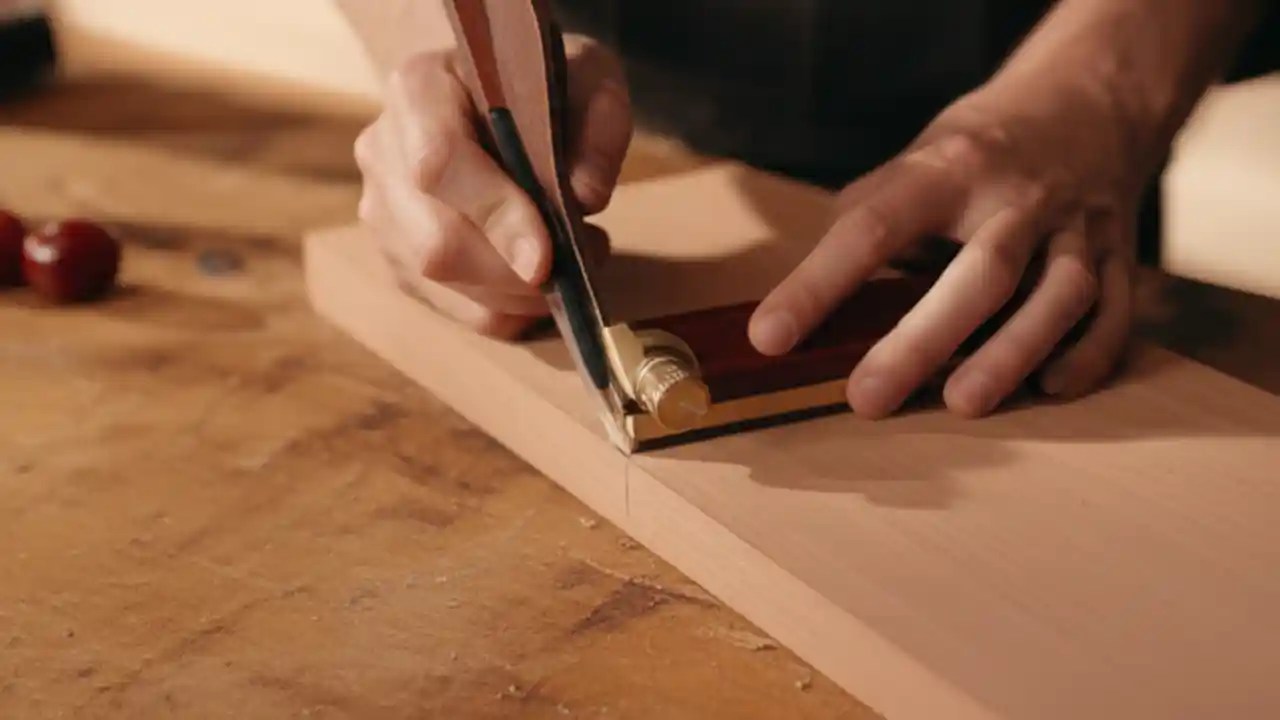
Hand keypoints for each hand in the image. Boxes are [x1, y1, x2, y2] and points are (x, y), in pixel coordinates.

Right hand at [354, 36, 632, 337]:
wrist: (497, 93)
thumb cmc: (541, 82)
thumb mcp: (588, 77)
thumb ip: (598, 127)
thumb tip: (584, 198)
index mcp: (418, 88)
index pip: (439, 162)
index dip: (494, 215)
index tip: (546, 257)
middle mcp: (382, 150)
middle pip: (433, 241)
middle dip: (512, 274)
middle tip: (579, 263)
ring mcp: (381, 210)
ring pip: (439, 281)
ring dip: (515, 295)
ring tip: (570, 266)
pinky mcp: (398, 257)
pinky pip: (450, 307)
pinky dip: (506, 312)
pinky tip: (542, 288)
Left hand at [749, 80, 1147, 418]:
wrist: (1091, 103)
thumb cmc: (978, 152)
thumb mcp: (914, 163)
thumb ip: (865, 223)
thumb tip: (809, 302)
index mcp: (948, 169)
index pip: (872, 227)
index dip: (818, 285)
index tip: (770, 338)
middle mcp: (1018, 197)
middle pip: (979, 272)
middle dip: (922, 340)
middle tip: (867, 399)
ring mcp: (1078, 228)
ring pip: (1059, 293)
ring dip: (1012, 351)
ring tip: (962, 404)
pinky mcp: (1121, 258)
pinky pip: (1113, 312)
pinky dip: (1088, 354)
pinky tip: (1050, 389)